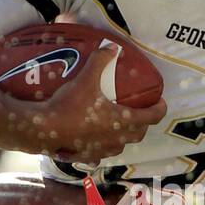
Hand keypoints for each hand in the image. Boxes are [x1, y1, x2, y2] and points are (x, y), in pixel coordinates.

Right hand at [33, 43, 166, 162]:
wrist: (44, 129)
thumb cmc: (70, 105)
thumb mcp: (86, 78)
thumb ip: (100, 61)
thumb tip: (112, 47)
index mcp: (123, 120)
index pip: (151, 117)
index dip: (159, 109)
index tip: (160, 102)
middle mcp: (117, 139)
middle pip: (139, 133)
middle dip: (143, 123)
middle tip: (140, 112)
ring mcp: (103, 150)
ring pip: (121, 145)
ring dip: (124, 136)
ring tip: (119, 125)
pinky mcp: (88, 156)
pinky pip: (101, 154)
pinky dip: (103, 147)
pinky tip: (95, 142)